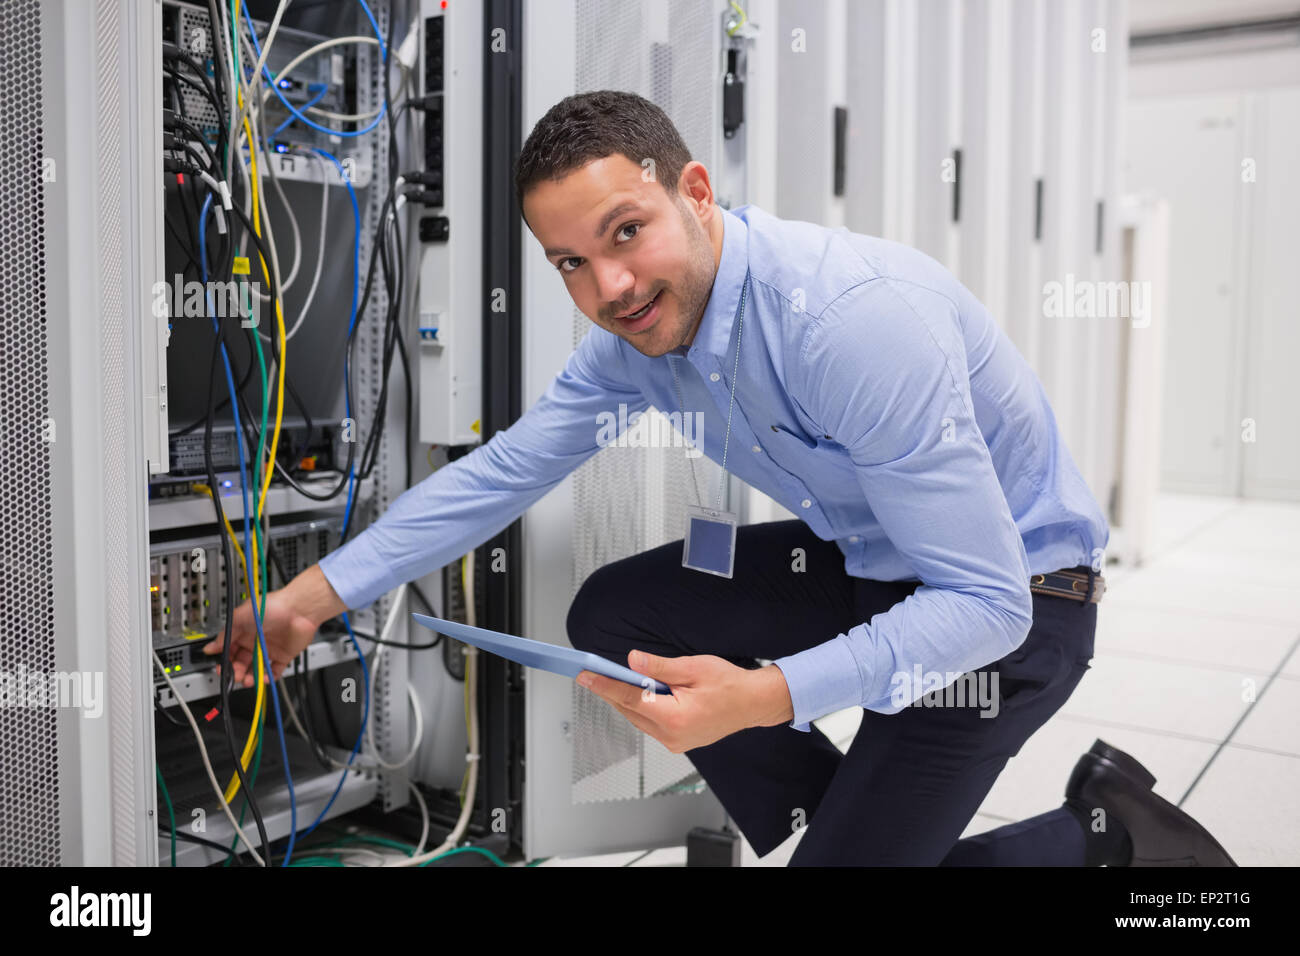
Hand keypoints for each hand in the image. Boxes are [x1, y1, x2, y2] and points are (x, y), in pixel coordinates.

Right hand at [202, 563, 344, 686]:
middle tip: (234, 676)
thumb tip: (211, 646)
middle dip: (236, 671)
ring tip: (247, 680)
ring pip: (256, 668)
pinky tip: (263, 678)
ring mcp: (270, 649)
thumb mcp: (240, 617)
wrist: (298, 608)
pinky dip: (269, 677)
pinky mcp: (284, 656)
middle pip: (242, 662)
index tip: (221, 668)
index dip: (225, 660)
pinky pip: (275, 670)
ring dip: (250, 677)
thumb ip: (225, 634)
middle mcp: (256, 641)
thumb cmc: (271, 607)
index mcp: (244, 632)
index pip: (230, 650)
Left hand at [576, 651, 794, 752]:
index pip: (630, 698)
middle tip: (591, 674)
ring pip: (639, 719)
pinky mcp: (679, 741)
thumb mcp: (694, 668)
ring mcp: (676, 742)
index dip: (605, 685)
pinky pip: (651, 724)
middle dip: (611, 691)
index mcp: (675, 718)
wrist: (753, 704)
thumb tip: (632, 661)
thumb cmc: (730, 685)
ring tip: (611, 680)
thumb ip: (660, 666)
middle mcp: (672, 736)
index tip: (585, 676)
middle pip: (631, 711)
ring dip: (627, 700)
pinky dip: (642, 708)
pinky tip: (638, 693)